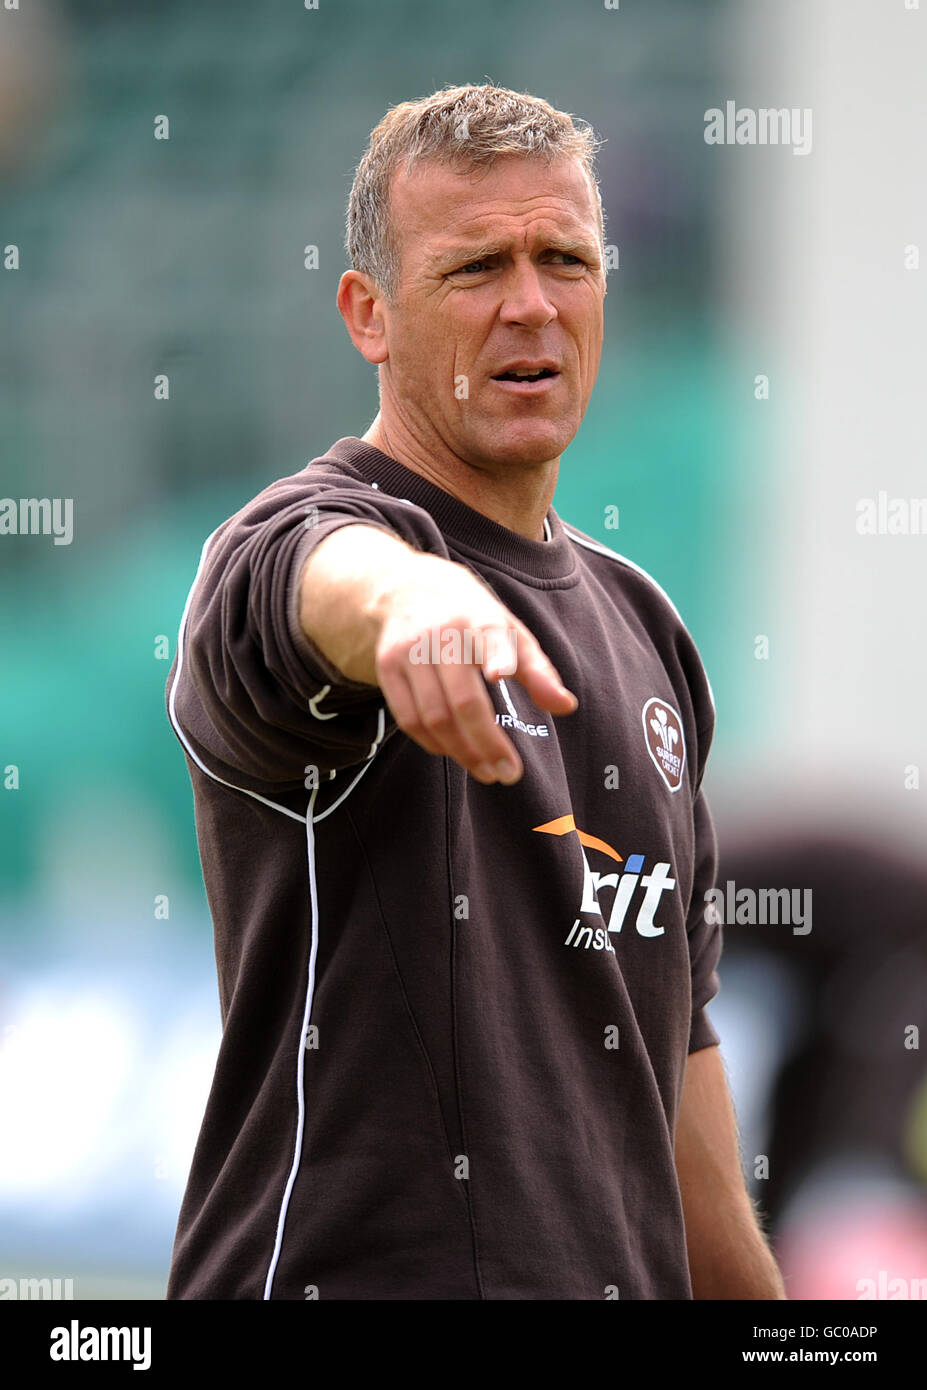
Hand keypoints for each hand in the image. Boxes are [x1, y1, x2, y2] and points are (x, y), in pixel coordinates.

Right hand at [372, 554, 577, 783]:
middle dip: (487, 743)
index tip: (500, 675)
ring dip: (462, 752)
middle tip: (509, 774)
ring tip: (486, 771)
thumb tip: (566, 707)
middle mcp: (441, 634)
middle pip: (463, 699)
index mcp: (480, 619)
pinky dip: (433, 744)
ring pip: (434, 717)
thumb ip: (538, 671)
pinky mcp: (387, 668)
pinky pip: (408, 719)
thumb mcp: (510, 632)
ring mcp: (409, 652)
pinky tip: (454, 753)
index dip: (495, 656)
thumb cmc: (471, 619)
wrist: (408, 589)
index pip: (490, 638)